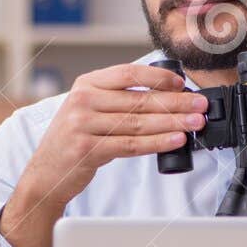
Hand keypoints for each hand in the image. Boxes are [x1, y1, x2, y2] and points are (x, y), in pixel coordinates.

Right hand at [0, 63, 208, 246]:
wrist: (46, 173)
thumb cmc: (74, 140)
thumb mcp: (88, 110)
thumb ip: (118, 99)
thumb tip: (165, 97)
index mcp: (86, 84)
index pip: (129, 73)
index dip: (159, 77)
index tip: (183, 84)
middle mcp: (83, 100)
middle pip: (139, 100)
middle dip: (176, 103)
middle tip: (200, 105)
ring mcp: (83, 124)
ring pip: (139, 123)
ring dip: (173, 123)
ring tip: (195, 124)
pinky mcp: (88, 149)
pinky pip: (131, 145)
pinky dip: (157, 142)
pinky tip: (175, 140)